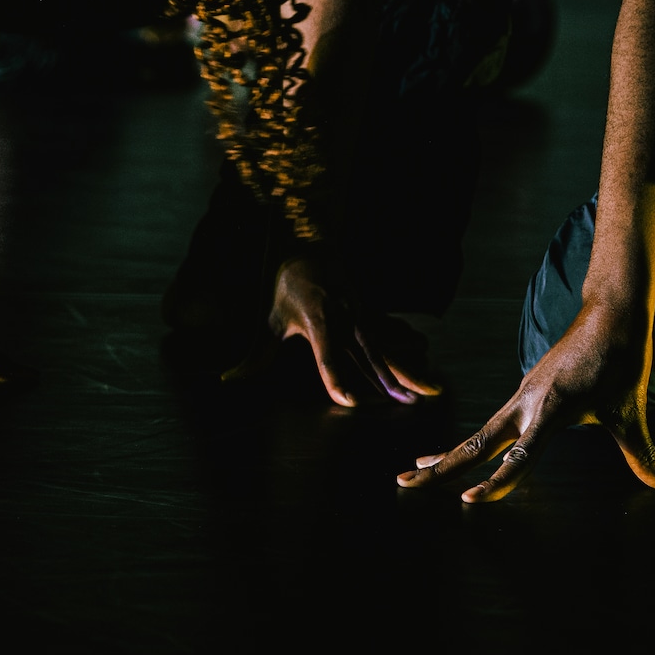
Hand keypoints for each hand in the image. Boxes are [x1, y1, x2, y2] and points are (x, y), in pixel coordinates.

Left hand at [262, 254, 438, 407]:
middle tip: (408, 404)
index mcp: (319, 320)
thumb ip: (258, 353)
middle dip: (387, 383)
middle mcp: (344, 320)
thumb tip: (231, 377)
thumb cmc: (289, 288)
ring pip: (383, 352)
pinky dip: (401, 362)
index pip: (328, 356)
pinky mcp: (367, 317)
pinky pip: (385, 344)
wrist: (312, 250)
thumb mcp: (272, 319)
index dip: (337, 379)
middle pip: (367, 357)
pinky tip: (416, 378)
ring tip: (423, 396)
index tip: (349, 401)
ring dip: (403, 374)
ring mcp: (360, 317)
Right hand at [396, 301, 654, 502]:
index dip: (498, 480)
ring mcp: (523, 396)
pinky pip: (489, 424)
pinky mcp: (525, 392)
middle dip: (441, 467)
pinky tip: (449, 455)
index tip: (470, 502)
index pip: (521, 454)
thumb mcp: (632, 410)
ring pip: (478, 432)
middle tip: (404, 485)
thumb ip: (644, 454)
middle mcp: (529, 402)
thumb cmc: (621, 358)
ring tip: (411, 473)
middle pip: (477, 442)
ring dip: (444, 455)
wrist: (611, 310)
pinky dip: (465, 442)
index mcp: (553, 407)